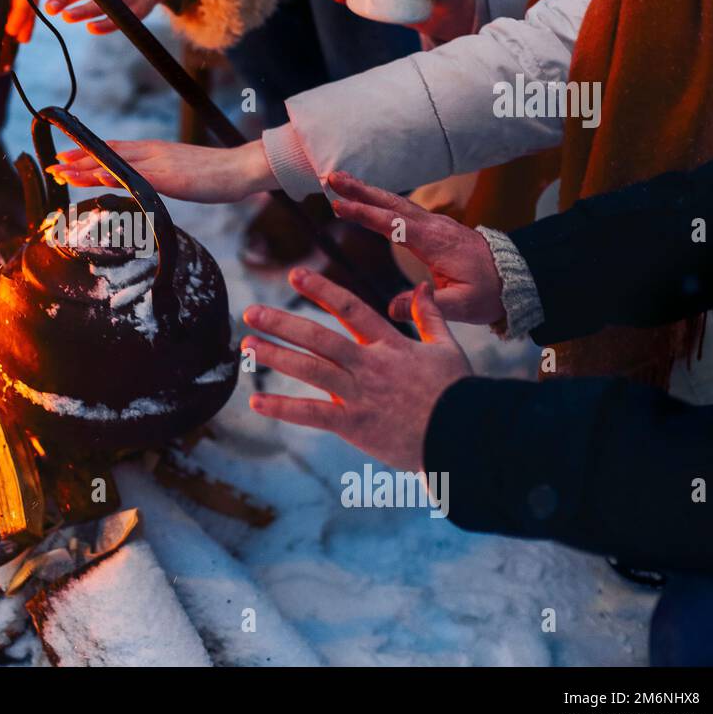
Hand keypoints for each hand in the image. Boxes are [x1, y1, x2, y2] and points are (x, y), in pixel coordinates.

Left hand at [47, 138, 276, 203]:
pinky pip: (138, 175)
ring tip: (64, 172)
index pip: (114, 149)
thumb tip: (140, 183)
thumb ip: (158, 176)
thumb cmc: (215, 175)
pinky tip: (100, 177)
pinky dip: (117, 174)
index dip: (87, 152)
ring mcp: (161, 163)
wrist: (242, 169)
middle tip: (54, 166)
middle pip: (109, 153)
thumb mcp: (179, 174)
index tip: (65, 157)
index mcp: (154, 151)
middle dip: (78, 160)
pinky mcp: (171, 177)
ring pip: (117, 163)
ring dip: (88, 167)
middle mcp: (153, 152)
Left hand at [243, 270, 471, 472]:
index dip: (321, 289)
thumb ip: (430, 316)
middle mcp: (370, 365)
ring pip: (310, 370)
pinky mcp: (355, 425)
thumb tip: (423, 286)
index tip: (295, 275)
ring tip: (246, 344)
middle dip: (282, 322)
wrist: (466, 438)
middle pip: (319, 337)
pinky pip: (313, 414)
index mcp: (391, 344)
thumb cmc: (458, 394)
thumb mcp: (447, 348)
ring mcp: (360, 395)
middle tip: (251, 311)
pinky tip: (256, 402)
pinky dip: (283, 408)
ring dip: (275, 356)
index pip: (350, 308)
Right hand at [326, 170, 503, 324]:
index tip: (339, 206)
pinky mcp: (434, 228)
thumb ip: (430, 307)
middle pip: (390, 203)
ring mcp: (434, 224)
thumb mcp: (463, 306)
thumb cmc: (490, 292)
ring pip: (395, 202)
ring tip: (338, 180)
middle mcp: (432, 226)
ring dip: (366, 191)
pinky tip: (366, 198)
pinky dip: (380, 200)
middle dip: (359, 189)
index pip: (394, 224)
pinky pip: (402, 209)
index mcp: (435, 242)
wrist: (517, 277)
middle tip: (330, 176)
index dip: (365, 214)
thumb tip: (391, 309)